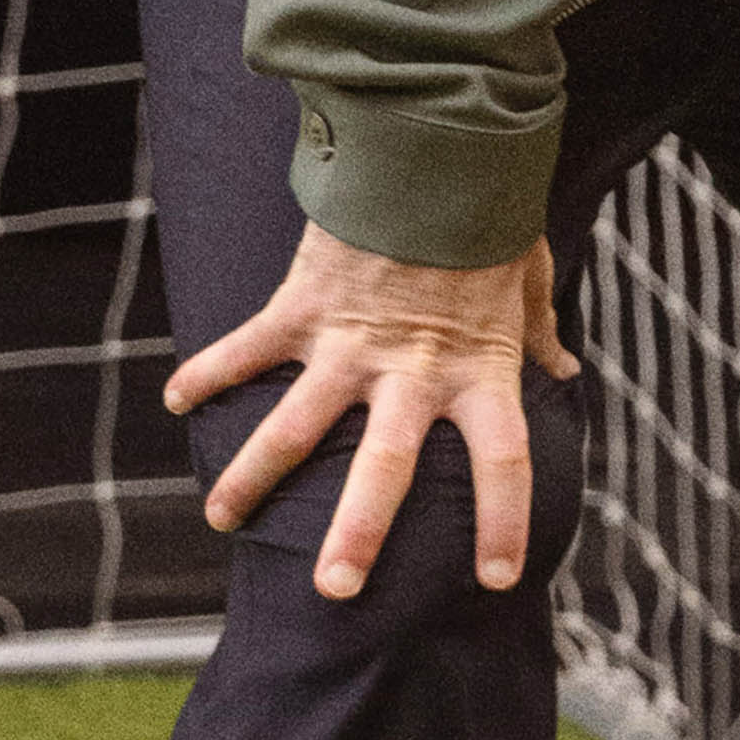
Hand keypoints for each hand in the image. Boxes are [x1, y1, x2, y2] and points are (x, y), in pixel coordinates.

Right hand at [163, 223, 573, 600]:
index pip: (504, 460)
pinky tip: (177, 401)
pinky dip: (208, 372)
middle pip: (386, 467)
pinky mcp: (302, 307)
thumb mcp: (527, 279)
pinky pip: (246, 349)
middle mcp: (413, 370)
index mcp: (479, 369)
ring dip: (252, 477)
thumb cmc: (488, 219)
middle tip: (335, 591)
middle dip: (357, 533)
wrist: (437, 149)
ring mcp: (350, 343)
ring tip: (221, 520)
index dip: (503, 521)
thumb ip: (537, 332)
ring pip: (294, 427)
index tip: (494, 580)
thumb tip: (562, 371)